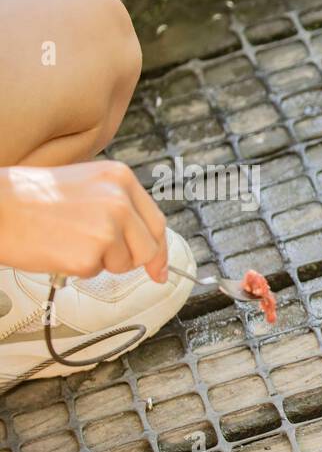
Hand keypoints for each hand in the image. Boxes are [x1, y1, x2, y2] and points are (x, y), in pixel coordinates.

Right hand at [0, 161, 168, 281]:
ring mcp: (108, 227)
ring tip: (69, 239)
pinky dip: (77, 267)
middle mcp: (120, 201)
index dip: (159, 250)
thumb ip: (117, 206)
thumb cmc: (31, 197)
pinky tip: (58, 247)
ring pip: (124, 263)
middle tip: (97, 252)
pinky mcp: (91, 253)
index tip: (159, 269)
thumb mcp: (86, 185)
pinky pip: (96, 272)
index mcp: (121, 179)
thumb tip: (145, 241)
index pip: (156, 223)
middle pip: (148, 248)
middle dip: (128, 259)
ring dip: (100, 261)